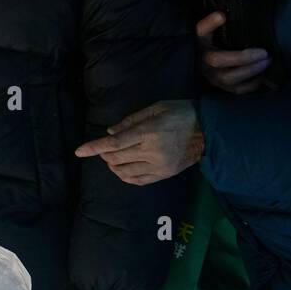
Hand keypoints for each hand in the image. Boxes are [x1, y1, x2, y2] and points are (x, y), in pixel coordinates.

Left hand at [74, 99, 203, 184]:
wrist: (210, 130)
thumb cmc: (181, 113)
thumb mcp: (156, 108)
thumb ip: (130, 121)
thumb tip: (110, 133)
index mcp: (148, 132)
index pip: (114, 144)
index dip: (94, 147)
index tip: (79, 151)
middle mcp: (151, 151)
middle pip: (116, 158)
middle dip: (104, 154)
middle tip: (104, 148)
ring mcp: (159, 166)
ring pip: (125, 172)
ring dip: (113, 165)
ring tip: (112, 158)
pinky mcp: (165, 174)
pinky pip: (138, 181)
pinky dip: (126, 176)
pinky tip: (123, 169)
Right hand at [197, 11, 268, 93]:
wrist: (209, 66)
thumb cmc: (216, 46)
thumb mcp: (212, 32)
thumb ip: (214, 23)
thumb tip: (222, 15)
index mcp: (202, 44)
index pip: (201, 32)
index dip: (210, 24)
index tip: (222, 16)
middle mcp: (205, 63)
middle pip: (217, 61)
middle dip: (243, 58)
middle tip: (264, 53)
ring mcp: (214, 78)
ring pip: (230, 79)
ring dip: (251, 71)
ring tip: (267, 61)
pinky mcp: (225, 88)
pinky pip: (239, 90)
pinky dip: (253, 83)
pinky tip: (263, 74)